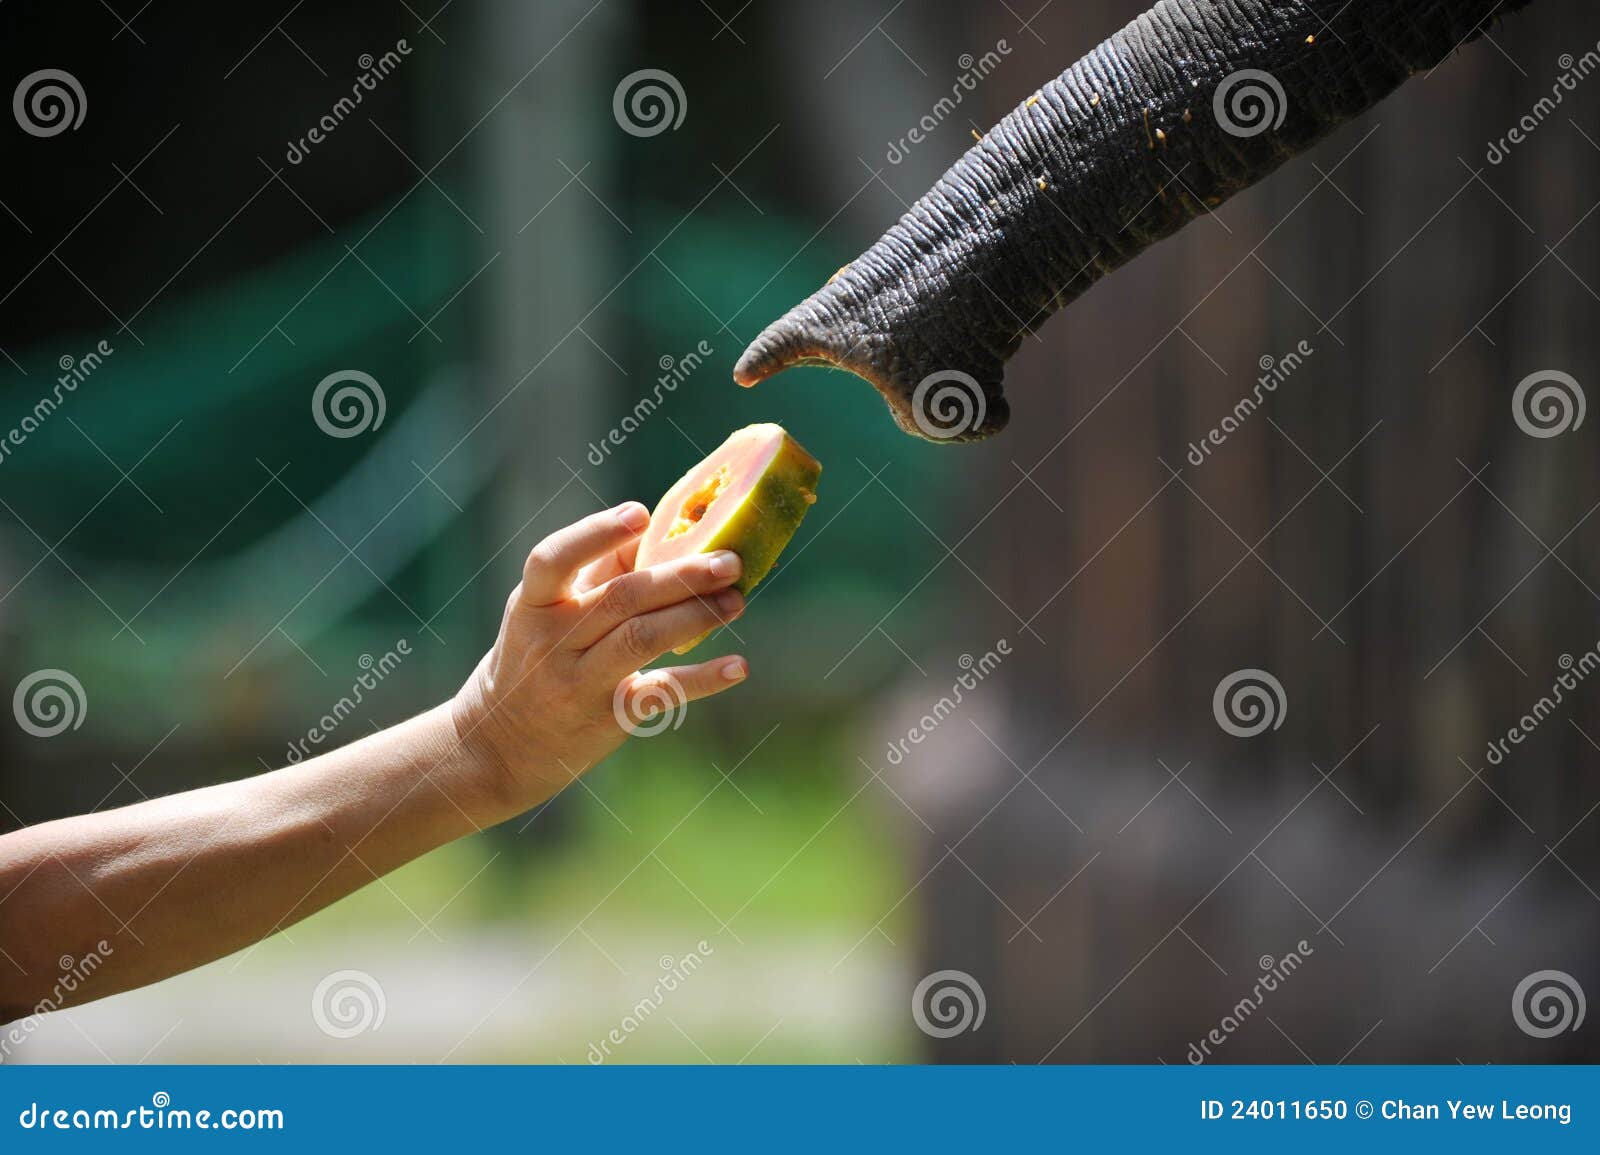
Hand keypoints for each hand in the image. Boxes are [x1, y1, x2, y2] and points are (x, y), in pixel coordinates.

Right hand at [450, 502, 747, 816]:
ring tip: (736, 602)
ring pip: (642, 640)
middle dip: (681, 576)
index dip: (595, 534)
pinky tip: (738, 667)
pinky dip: (702, 680)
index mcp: (533, 603)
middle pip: (621, 599)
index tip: (641, 514)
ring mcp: (578, 681)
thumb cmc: (536, 657)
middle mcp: (552, 641)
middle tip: (730, 561)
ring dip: (696, 617)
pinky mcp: (606, 716)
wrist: (500, 744)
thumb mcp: (545, 611)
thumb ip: (595, 570)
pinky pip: (659, 693)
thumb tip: (656, 527)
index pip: (553, 560)